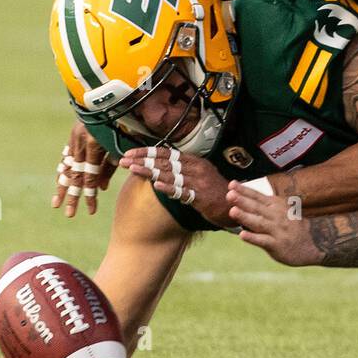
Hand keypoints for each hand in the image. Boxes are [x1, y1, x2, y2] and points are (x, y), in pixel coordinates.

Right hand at [52, 121, 117, 217]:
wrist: (115, 97)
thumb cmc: (126, 122)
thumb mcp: (123, 144)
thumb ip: (110, 165)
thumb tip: (101, 188)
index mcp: (95, 143)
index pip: (90, 176)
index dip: (90, 195)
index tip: (91, 211)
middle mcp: (81, 141)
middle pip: (75, 175)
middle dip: (72, 196)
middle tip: (69, 215)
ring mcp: (74, 137)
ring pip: (66, 166)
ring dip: (62, 186)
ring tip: (56, 203)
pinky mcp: (73, 134)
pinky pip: (66, 156)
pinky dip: (63, 170)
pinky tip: (60, 182)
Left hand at [119, 145, 233, 228]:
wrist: (234, 205)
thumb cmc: (214, 192)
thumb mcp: (199, 175)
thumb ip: (181, 170)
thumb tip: (159, 167)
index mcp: (194, 161)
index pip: (166, 152)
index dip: (147, 152)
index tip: (130, 153)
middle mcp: (196, 168)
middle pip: (165, 161)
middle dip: (143, 160)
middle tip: (123, 160)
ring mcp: (199, 182)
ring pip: (171, 174)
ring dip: (150, 171)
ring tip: (133, 169)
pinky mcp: (202, 197)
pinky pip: (184, 191)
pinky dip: (170, 187)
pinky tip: (157, 185)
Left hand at [226, 180, 323, 266]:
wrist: (314, 241)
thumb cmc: (291, 226)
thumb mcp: (280, 210)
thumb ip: (262, 206)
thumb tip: (240, 199)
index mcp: (276, 205)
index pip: (257, 196)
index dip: (244, 190)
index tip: (231, 184)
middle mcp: (276, 216)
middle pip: (256, 207)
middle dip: (242, 201)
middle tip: (229, 194)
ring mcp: (277, 230)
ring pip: (259, 223)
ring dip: (245, 217)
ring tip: (233, 211)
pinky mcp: (277, 245)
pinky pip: (263, 241)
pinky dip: (253, 237)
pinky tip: (242, 235)